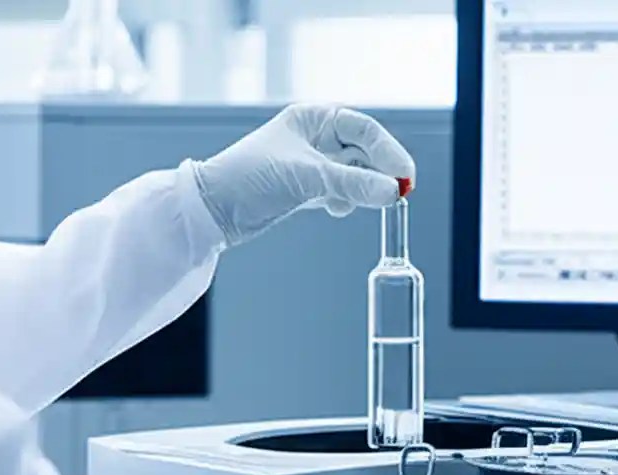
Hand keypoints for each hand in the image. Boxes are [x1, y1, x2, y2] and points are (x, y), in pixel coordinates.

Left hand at [191, 104, 416, 245]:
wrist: (213, 210)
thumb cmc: (249, 178)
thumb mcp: (306, 178)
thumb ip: (353, 184)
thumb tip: (391, 192)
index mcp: (312, 119)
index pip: (363, 130)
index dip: (388, 151)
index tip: (404, 175)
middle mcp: (314, 138)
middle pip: (363, 153)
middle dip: (378, 173)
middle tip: (396, 193)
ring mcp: (311, 164)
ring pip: (353, 175)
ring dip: (361, 189)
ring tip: (357, 202)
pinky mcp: (306, 189)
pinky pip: (340, 192)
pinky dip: (345, 201)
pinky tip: (336, 209)